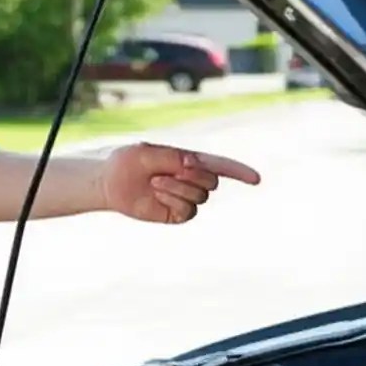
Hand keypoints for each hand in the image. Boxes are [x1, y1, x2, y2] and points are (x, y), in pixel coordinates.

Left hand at [99, 142, 261, 223]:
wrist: (109, 181)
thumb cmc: (127, 162)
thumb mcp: (149, 152)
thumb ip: (174, 157)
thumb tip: (194, 165)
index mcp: (189, 161)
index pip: (221, 166)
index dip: (240, 172)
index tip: (256, 179)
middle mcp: (191, 180)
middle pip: (213, 182)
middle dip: (194, 175)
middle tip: (172, 170)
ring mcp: (185, 197)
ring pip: (201, 196)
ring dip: (178, 187)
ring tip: (155, 181)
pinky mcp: (176, 213)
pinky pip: (189, 211)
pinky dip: (174, 200)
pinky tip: (158, 194)